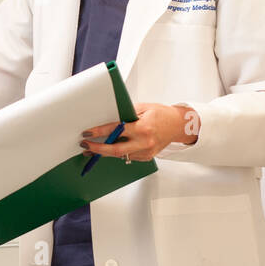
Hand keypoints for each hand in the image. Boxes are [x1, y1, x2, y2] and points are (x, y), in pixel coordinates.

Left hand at [81, 102, 199, 161]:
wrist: (178, 125)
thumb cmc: (161, 114)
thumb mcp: (143, 108)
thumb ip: (126, 114)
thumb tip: (108, 118)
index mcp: (143, 127)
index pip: (116, 131)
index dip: (99, 132)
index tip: (87, 133)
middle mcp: (145, 142)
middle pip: (116, 150)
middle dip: (98, 149)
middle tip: (86, 146)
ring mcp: (146, 152)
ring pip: (121, 155)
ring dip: (105, 153)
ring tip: (92, 150)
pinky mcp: (146, 157)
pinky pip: (128, 156)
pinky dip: (117, 153)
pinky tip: (108, 149)